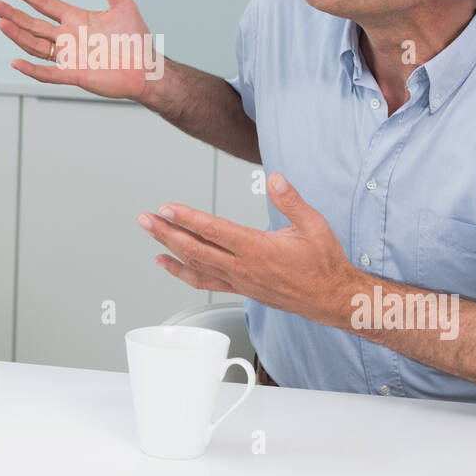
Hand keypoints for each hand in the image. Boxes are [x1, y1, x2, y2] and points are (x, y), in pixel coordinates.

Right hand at [0, 0, 158, 100]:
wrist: (146, 68)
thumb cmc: (136, 39)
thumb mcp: (123, 6)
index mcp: (77, 19)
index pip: (46, 5)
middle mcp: (68, 37)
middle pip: (33, 25)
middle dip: (13, 15)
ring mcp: (69, 56)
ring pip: (35, 45)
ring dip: (17, 35)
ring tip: (0, 23)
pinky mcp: (74, 74)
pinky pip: (48, 73)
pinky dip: (32, 70)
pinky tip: (16, 62)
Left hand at [136, 172, 361, 325]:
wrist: (330, 297)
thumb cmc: (323, 262)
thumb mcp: (314, 225)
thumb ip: (291, 201)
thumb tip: (275, 178)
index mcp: (258, 249)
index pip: (214, 231)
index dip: (188, 219)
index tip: (168, 208)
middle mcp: (243, 268)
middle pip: (196, 249)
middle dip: (167, 232)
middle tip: (145, 219)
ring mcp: (239, 281)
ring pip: (196, 265)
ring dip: (170, 249)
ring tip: (151, 235)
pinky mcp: (239, 289)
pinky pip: (204, 281)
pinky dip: (182, 271)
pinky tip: (167, 263)